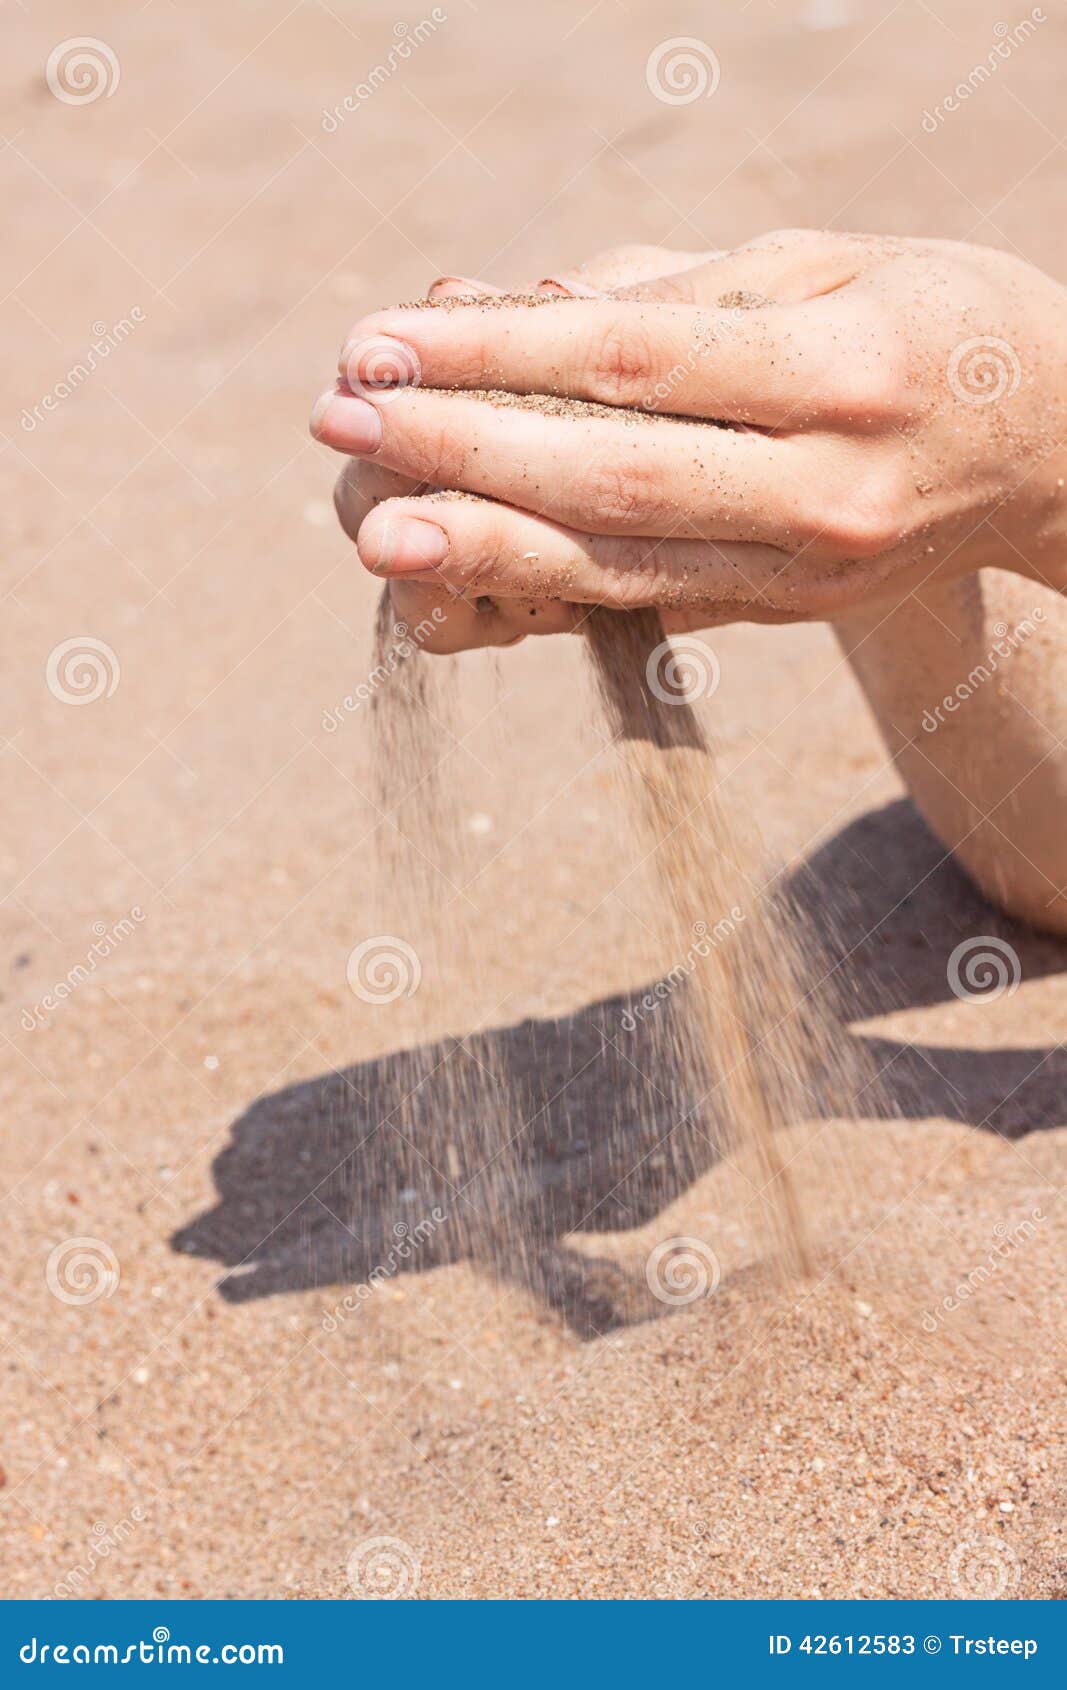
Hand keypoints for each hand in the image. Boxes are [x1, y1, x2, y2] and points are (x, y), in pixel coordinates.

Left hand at [313, 230, 1066, 649]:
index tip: (379, 343)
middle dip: (460, 452)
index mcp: (840, 370)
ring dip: (484, 548)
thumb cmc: (935, 321)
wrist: (1056, 451)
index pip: (631, 362)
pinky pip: (651, 598)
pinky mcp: (787, 610)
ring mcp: (806, 568)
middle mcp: (824, 488)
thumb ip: (681, 292)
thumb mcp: (829, 264)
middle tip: (339, 426)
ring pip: (621, 566)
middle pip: (608, 478)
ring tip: (373, 530)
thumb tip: (520, 308)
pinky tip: (465, 566)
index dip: (491, 355)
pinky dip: (550, 584)